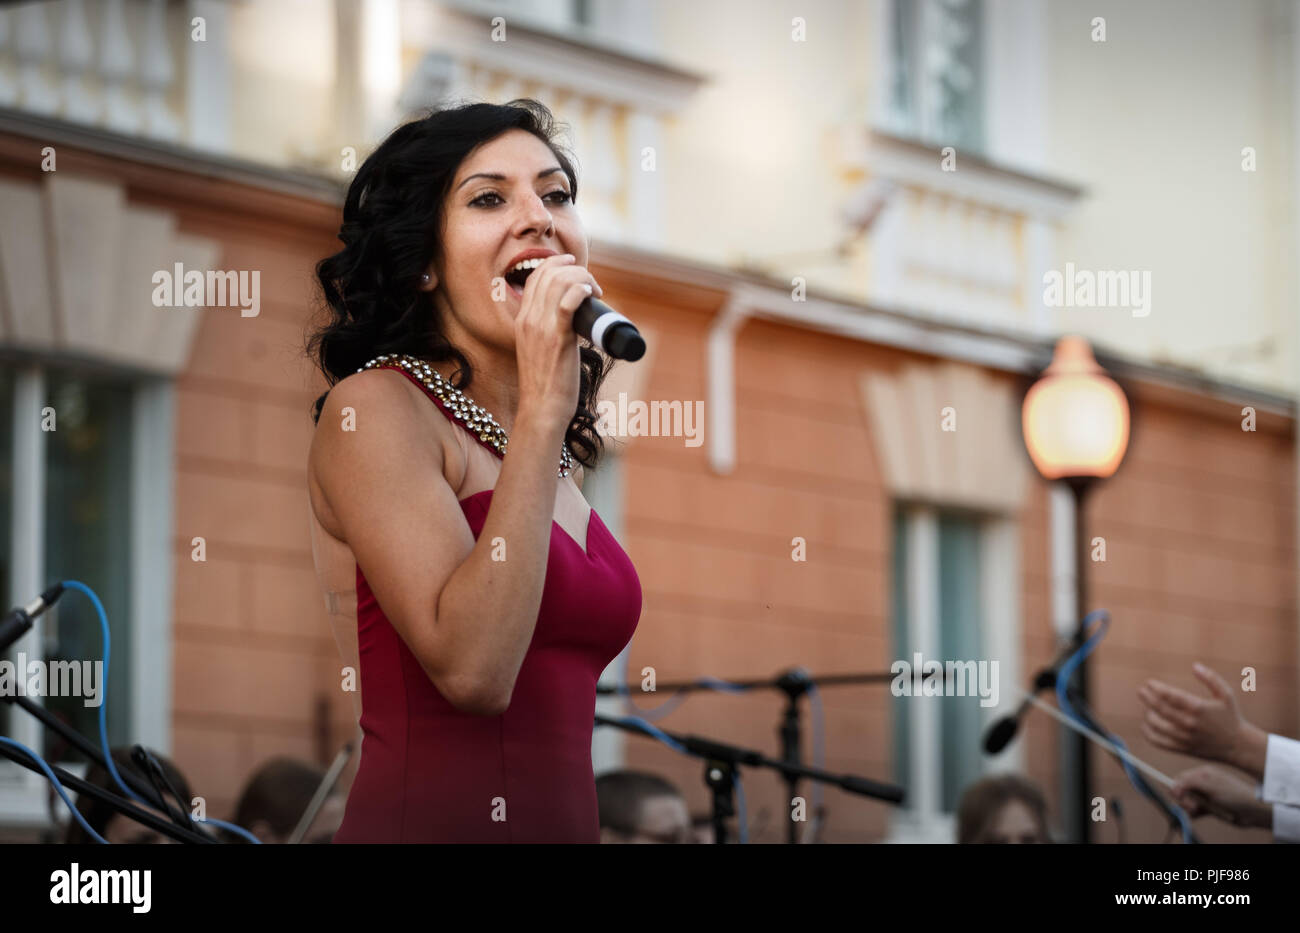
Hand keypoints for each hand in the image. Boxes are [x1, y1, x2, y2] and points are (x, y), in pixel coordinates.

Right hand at [512, 253, 601, 431]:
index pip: (534, 277)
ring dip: (582, 278)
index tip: (575, 270)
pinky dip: (581, 290)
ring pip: (559, 282)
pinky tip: (591, 294)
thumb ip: (548, 332)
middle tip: (591, 284)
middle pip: (547, 274)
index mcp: (522, 320)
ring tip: (595, 291)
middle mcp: (529, 319)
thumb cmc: (546, 384)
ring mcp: (541, 328)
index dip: (556, 265)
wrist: (542, 408)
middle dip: (574, 269)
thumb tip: (570, 323)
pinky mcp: (558, 338)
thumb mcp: (538, 350)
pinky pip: (569, 302)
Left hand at [1137, 663, 1265, 775]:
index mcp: (1198, 708)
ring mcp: (1184, 737)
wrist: (1237, 745)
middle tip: (1141, 691)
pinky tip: (1146, 723)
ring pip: (1155, 724)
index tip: (1149, 682)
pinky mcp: (1181, 748)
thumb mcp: (1226, 694)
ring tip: (1147, 706)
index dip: (1157, 688)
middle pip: (1160, 708)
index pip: (1170, 696)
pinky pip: (1157, 741)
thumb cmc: (1230, 716)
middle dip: (1147, 698)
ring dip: (1147, 712)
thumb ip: (1211, 678)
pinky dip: (1147, 731)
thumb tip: (1195, 665)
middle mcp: (1189, 723)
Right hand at [1172, 764, 1270, 829]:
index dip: (1176, 787)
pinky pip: (1195, 811)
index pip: (1180, 778)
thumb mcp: (1210, 785)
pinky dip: (1194, 814)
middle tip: (1193, 806)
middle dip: (1184, 799)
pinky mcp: (1210, 808)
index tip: (1178, 796)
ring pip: (1188, 802)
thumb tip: (1172, 786)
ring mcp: (1206, 796)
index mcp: (1203, 774)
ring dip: (1190, 808)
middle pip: (1182, 791)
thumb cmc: (1234, 794)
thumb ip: (1189, 783)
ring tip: (1198, 811)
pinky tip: (1198, 815)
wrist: (1253, 811)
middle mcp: (1203, 783)